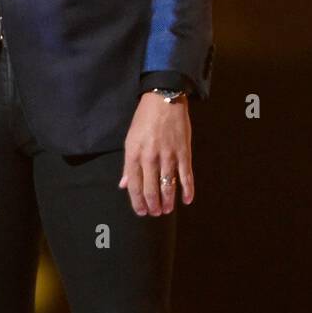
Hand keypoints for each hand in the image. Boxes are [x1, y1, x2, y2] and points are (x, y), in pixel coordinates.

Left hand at [119, 92, 193, 215]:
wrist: (164, 99)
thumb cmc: (144, 119)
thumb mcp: (130, 139)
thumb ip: (128, 165)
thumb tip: (124, 185)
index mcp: (134, 154)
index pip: (135, 186)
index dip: (138, 203)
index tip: (142, 212)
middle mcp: (150, 158)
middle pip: (151, 190)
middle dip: (153, 205)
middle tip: (156, 213)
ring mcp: (168, 156)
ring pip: (168, 186)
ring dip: (168, 201)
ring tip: (167, 210)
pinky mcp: (184, 152)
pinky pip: (186, 176)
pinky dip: (187, 190)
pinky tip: (187, 200)